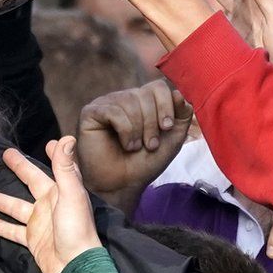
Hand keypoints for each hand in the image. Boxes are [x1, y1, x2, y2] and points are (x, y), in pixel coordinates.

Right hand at [0, 137, 101, 272]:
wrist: (74, 265)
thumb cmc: (76, 227)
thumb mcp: (71, 194)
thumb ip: (65, 167)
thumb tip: (67, 138)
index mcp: (61, 191)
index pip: (57, 167)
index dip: (54, 155)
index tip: (48, 144)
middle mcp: (49, 204)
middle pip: (30, 182)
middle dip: (18, 168)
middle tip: (4, 154)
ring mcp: (39, 223)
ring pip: (14, 206)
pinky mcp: (32, 239)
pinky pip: (12, 230)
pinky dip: (0, 226)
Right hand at [76, 80, 191, 213]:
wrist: (123, 185)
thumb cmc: (144, 163)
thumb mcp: (172, 139)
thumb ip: (182, 116)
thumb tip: (179, 93)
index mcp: (142, 101)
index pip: (157, 87)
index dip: (166, 106)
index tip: (166, 128)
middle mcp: (123, 98)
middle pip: (144, 94)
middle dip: (152, 123)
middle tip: (150, 145)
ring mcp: (105, 104)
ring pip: (129, 101)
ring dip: (138, 130)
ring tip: (135, 147)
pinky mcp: (90, 113)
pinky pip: (113, 111)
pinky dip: (125, 131)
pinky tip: (125, 144)